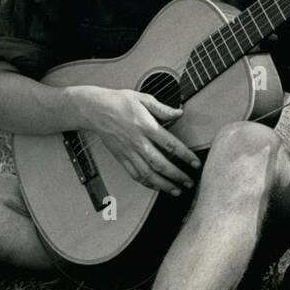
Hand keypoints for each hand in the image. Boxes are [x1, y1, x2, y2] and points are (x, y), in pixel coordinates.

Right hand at [74, 86, 200, 195]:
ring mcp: (128, 152)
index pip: (170, 144)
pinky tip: (157, 187)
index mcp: (145, 126)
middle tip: (190, 182)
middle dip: (177, 176)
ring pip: (148, 174)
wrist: (94, 110)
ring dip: (163, 185)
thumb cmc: (118, 101)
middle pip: (160, 164)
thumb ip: (162, 108)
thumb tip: (179, 112)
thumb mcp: (142, 98)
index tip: (195, 163)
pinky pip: (135, 175)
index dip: (185, 155)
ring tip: (176, 190)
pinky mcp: (121, 158)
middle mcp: (137, 142)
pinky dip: (147, 184)